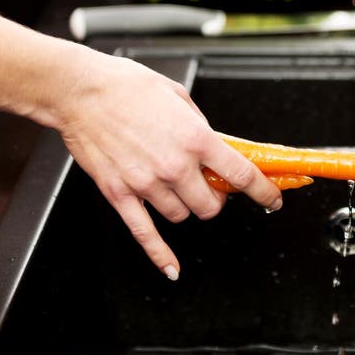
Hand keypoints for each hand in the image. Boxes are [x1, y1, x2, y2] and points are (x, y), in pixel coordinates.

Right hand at [52, 47, 282, 278]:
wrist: (82, 91)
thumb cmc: (128, 85)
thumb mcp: (179, 97)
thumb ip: (200, 127)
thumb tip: (216, 146)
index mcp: (195, 138)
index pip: (241, 175)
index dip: (263, 192)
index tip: (273, 199)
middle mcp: (174, 165)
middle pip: (210, 206)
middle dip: (214, 199)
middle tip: (209, 187)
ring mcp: (146, 183)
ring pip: (180, 216)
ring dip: (184, 206)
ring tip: (175, 188)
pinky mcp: (119, 194)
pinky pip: (145, 233)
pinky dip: (160, 255)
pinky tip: (172, 268)